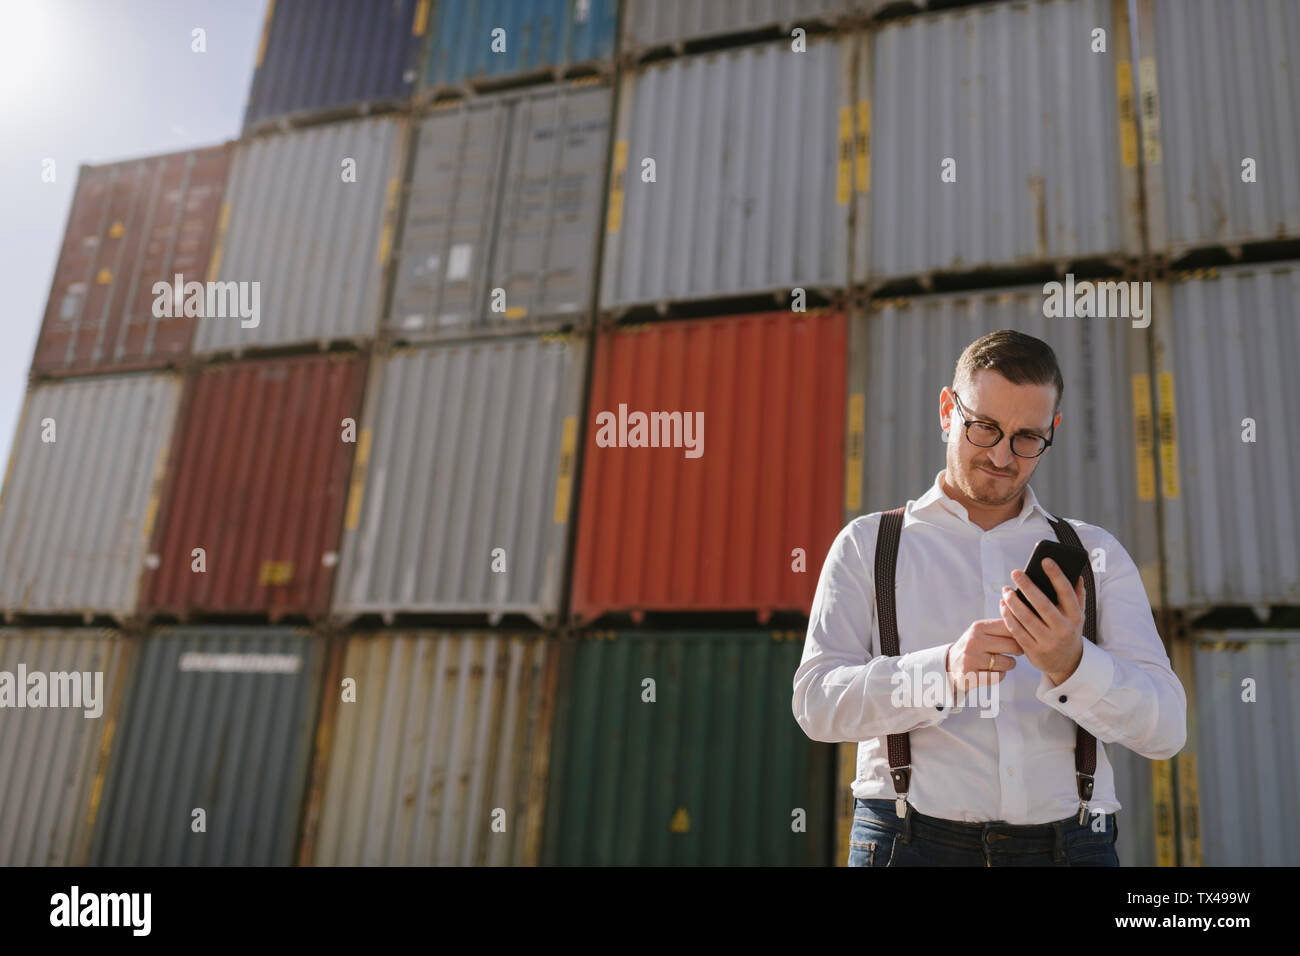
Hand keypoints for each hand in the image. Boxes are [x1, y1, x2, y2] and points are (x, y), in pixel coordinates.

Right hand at [945, 618, 1023, 696]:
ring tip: (998, 663)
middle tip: (1011, 653)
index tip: (1018, 639)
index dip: (1019, 635)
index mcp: (978, 627)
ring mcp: (971, 659)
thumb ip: (1001, 627)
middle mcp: (973, 641)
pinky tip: (991, 672)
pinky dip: (999, 676)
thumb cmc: (973, 647)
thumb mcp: (981, 632)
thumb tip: (1024, 621)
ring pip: (1008, 663)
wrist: (949, 666)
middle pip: (1012, 645)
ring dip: (1007, 665)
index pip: (1010, 627)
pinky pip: (999, 677)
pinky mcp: (970, 676)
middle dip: (1017, 651)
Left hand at [1000, 558, 1086, 684]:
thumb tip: (1078, 574)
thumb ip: (1078, 596)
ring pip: (1026, 618)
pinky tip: (1003, 605)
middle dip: (1027, 586)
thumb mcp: (1078, 616)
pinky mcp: (1034, 651)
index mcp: (1075, 616)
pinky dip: (1008, 616)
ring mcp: (1048, 641)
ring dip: (1013, 601)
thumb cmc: (1069, 631)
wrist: (1067, 663)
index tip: (1045, 560)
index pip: (1066, 592)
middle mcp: (1063, 629)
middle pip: (1042, 604)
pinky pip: (1017, 631)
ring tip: (1006, 589)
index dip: (1056, 575)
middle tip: (1015, 572)